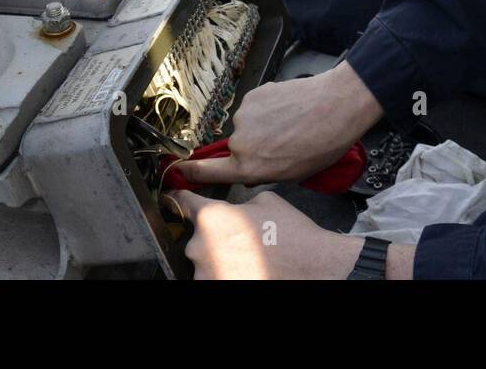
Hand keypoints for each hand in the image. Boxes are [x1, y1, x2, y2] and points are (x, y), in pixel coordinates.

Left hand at [165, 189, 359, 278]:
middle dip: (213, 236)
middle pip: (196, 236)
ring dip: (219, 257)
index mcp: (211, 217)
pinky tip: (246, 268)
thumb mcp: (265, 201)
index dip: (178, 196)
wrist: (314, 266)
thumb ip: (237, 203)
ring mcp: (206, 274)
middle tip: (239, 238)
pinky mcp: (215, 289)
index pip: (181, 201)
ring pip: (204, 261)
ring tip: (247, 257)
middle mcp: (201, 247)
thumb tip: (231, 208)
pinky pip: (213, 277)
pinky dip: (226, 273)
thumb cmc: (292, 234)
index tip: (171, 197)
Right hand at [175, 62, 382, 186]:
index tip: (178, 171)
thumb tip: (251, 168)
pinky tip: (288, 108)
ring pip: (247, 124)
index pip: (207, 172)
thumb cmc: (323, 144)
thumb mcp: (293, 174)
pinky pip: (255, 105)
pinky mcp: (254, 94)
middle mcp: (241, 142)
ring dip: (262, 125)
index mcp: (249, 167)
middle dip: (254, 145)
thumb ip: (264, 173)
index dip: (191, 172)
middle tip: (282, 142)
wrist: (337, 105)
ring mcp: (245, 115)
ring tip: (290, 123)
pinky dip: (267, 107)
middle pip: (237, 146)